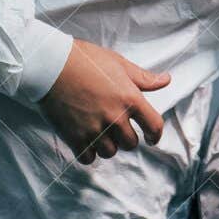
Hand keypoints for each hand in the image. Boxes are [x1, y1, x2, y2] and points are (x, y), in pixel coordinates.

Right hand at [37, 38, 171, 164]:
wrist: (52, 65)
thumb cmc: (87, 60)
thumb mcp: (119, 64)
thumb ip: (144, 78)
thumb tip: (166, 80)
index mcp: (130, 99)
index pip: (154, 126)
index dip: (156, 135)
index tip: (152, 138)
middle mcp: (115, 117)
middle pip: (131, 143)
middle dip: (127, 137)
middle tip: (116, 128)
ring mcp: (94, 129)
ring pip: (110, 152)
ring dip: (107, 145)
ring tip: (100, 132)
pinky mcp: (75, 137)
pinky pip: (88, 158)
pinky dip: (89, 153)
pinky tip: (86, 141)